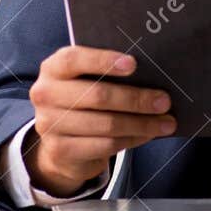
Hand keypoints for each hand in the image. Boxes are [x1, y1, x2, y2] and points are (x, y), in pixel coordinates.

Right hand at [25, 47, 175, 195]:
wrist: (59, 140)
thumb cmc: (82, 100)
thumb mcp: (85, 80)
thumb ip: (106, 73)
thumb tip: (152, 75)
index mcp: (53, 68)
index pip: (74, 59)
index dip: (103, 60)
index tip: (134, 64)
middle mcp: (45, 94)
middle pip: (97, 95)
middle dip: (136, 99)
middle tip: (164, 101)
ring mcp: (50, 124)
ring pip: (107, 124)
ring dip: (142, 124)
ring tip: (166, 122)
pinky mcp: (61, 150)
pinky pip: (106, 145)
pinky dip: (133, 139)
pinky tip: (148, 134)